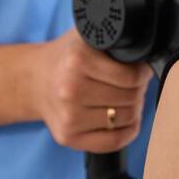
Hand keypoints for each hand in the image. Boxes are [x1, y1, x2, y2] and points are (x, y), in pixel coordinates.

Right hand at [31, 28, 154, 153]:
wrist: (34, 81)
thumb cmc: (67, 58)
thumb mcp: (86, 37)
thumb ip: (113, 39)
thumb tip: (144, 50)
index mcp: (77, 60)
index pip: (131, 77)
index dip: (142, 73)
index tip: (141, 71)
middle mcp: (70, 90)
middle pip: (130, 98)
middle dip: (138, 90)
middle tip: (132, 84)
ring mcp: (69, 117)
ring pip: (126, 119)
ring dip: (133, 109)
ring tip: (124, 98)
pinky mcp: (68, 137)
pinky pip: (114, 142)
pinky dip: (127, 131)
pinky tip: (121, 120)